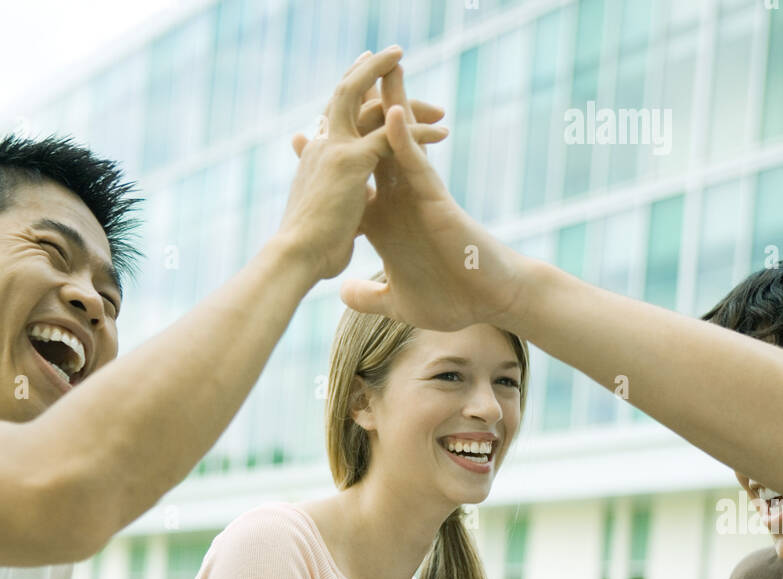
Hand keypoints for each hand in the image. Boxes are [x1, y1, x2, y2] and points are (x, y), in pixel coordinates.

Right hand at [277, 48, 447, 283]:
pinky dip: (419, 131)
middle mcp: (322, 144)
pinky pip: (390, 135)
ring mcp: (335, 148)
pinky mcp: (351, 159)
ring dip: (402, 92)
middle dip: (371, 73)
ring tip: (437, 103)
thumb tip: (356, 216)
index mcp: (316, 157)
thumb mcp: (330, 220)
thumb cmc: (311, 252)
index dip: (353, 98)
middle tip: (395, 58)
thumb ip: (343, 207)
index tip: (372, 88)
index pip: (334, 115)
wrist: (296, 259)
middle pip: (347, 93)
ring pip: (368, 101)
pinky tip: (443, 132)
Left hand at [338, 67, 527, 331]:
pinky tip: (389, 113)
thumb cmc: (451, 301)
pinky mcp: (436, 199)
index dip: (327, 164)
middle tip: (337, 80)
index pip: (351, 186)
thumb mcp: (397, 303)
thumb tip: (343, 292)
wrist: (486, 302)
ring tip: (375, 68)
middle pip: (371, 151)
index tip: (298, 140)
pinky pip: (417, 163)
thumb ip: (370, 296)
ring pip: (397, 144)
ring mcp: (417, 197)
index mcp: (385, 224)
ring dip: (385, 106)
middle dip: (356, 118)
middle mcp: (398, 202)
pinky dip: (403, 139)